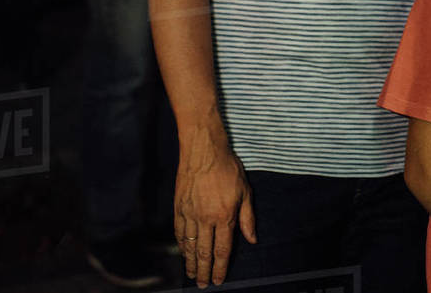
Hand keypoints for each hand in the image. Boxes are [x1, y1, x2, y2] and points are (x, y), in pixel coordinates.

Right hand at [175, 124, 256, 287]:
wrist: (204, 151)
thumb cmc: (228, 169)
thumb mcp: (245, 191)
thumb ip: (248, 217)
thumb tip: (251, 239)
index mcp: (225, 216)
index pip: (222, 249)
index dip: (221, 267)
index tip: (219, 280)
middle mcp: (206, 219)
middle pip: (204, 253)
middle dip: (204, 271)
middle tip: (203, 285)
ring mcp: (190, 214)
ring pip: (190, 245)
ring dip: (191, 262)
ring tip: (193, 274)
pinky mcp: (179, 208)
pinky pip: (179, 233)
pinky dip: (181, 246)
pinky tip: (184, 253)